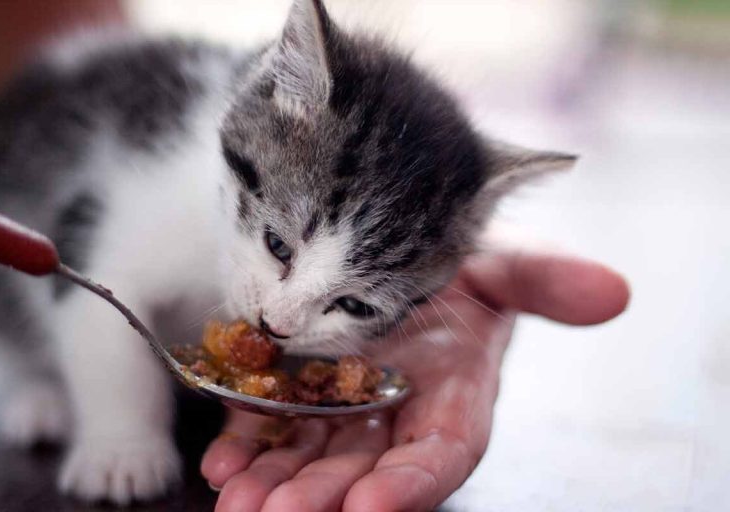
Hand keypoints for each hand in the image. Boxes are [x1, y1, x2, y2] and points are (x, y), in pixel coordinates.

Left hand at [200, 250, 628, 510]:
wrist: (402, 249)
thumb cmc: (460, 263)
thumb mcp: (502, 264)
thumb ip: (546, 281)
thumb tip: (614, 291)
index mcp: (452, 392)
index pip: (440, 452)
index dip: (411, 484)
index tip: (373, 506)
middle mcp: (396, 408)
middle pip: (363, 468)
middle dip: (324, 497)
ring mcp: (344, 400)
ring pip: (311, 455)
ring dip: (276, 484)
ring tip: (238, 501)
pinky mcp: (299, 383)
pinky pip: (272, 422)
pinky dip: (247, 445)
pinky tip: (222, 463)